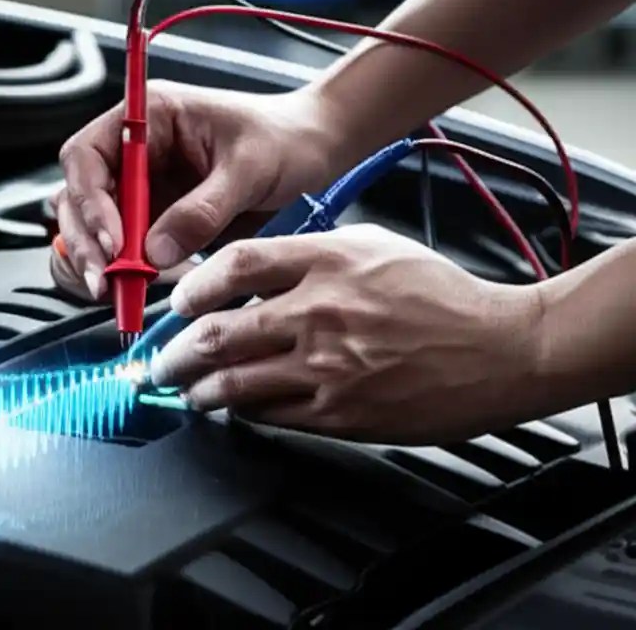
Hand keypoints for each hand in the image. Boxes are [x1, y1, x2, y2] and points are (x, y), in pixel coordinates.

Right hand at [51, 81, 349, 299]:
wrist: (314, 150)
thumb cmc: (285, 138)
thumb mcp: (249, 170)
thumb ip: (203, 210)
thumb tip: (154, 252)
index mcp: (147, 117)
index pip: (87, 156)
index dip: (91, 202)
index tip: (114, 243)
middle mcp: (133, 150)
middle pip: (78, 195)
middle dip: (85, 241)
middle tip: (105, 282)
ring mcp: (141, 185)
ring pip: (90, 225)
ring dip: (95, 260)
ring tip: (115, 292)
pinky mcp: (153, 217)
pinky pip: (120, 247)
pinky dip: (118, 271)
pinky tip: (130, 290)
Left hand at [148, 225, 547, 444]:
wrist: (501, 349)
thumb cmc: (440, 296)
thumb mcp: (373, 246)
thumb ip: (309, 252)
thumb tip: (248, 271)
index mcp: (327, 262)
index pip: (234, 266)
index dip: (191, 286)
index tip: (176, 301)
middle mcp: (321, 313)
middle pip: (218, 334)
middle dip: (173, 353)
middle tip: (159, 361)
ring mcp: (329, 368)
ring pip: (234, 383)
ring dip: (197, 390)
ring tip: (185, 390)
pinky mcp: (341, 413)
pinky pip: (270, 415)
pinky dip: (241, 412)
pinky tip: (232, 408)